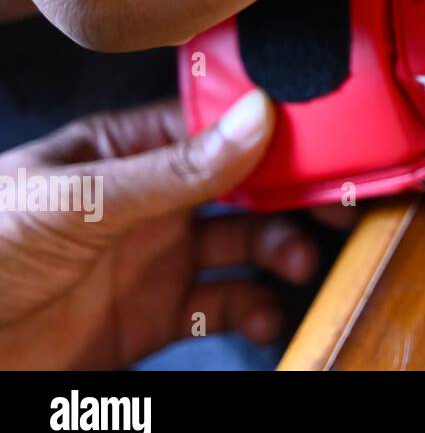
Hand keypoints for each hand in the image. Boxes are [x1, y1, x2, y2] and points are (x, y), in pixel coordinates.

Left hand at [0, 91, 322, 369]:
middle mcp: (152, 200)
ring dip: (282, 250)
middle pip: (246, 186)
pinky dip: (256, 309)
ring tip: (292, 264)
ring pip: (247, 243)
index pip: (218, 127)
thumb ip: (175, 166)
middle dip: (293, 196)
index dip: (277, 132)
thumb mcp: (81, 198)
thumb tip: (257, 116)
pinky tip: (262, 313)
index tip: (328, 140)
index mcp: (129, 151)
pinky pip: (226, 304)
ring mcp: (156, 257)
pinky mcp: (156, 316)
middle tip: (335, 207)